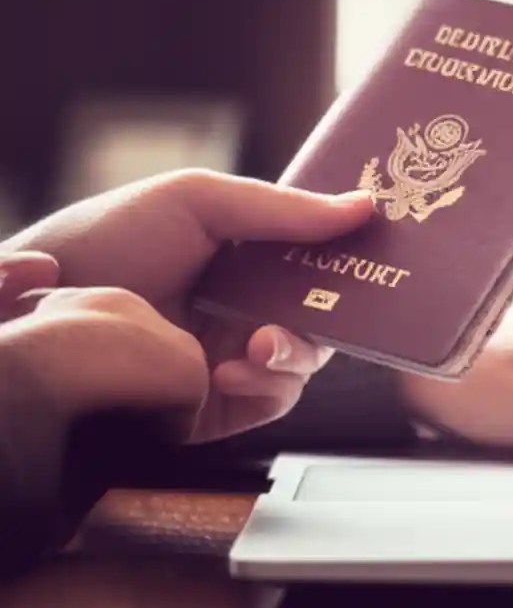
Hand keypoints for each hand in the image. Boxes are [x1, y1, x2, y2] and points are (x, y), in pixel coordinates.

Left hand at [0, 170, 373, 441]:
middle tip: (333, 306)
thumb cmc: (104, 239)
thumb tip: (366, 206)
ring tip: (261, 343)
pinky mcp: (212, 406)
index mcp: (248, 257)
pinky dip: (266, 387)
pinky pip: (271, 401)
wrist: (33, 307)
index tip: (383, 254)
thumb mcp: (195, 200)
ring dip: (297, 353)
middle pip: (325, 315)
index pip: (321, 262)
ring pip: (305, 361)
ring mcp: (231, 357)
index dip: (354, 260)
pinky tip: (230, 371)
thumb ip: (282, 208)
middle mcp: (245, 308)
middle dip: (336, 313)